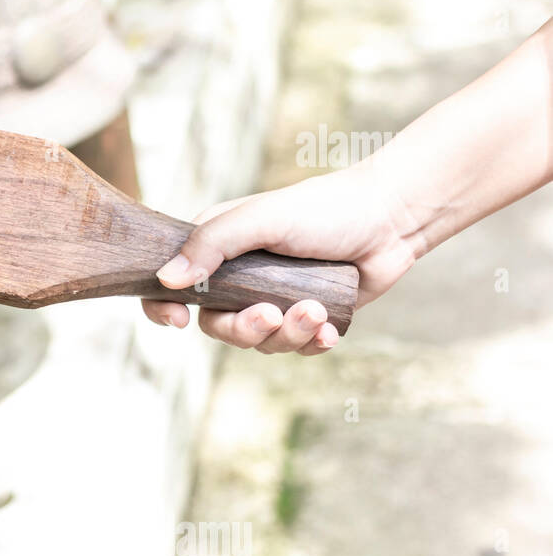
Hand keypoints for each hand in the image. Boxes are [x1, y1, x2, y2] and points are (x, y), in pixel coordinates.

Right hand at [141, 166, 418, 352]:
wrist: (391, 219)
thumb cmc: (323, 209)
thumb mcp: (261, 218)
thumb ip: (212, 244)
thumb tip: (168, 280)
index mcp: (216, 249)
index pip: (169, 285)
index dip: (164, 308)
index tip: (180, 320)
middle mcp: (238, 277)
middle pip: (216, 326)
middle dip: (244, 329)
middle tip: (272, 315)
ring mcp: (272, 298)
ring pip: (259, 341)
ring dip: (288, 334)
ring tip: (317, 312)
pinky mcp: (306, 315)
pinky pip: (295, 346)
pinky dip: (311, 343)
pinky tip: (330, 329)